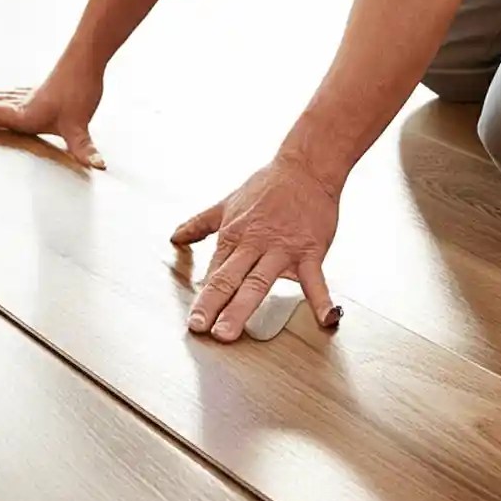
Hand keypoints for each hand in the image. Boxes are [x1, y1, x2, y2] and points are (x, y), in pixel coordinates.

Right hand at [0, 63, 106, 168]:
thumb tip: (98, 166)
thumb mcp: (80, 126)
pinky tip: (0, 96)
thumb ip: (85, 148)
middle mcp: (22, 103)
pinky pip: (9, 94)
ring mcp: (29, 94)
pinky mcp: (38, 89)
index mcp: (24, 114)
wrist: (87, 59)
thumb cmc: (81, 92)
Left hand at [170, 155, 342, 341]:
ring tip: (229, 332)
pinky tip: (325, 320)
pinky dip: (320, 299)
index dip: (203, 298)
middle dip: (212, 304)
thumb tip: (175, 237)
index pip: (215, 272)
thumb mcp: (226, 204)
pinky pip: (314, 279)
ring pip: (258, 282)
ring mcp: (281, 250)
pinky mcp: (310, 251)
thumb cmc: (267, 186)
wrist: (306, 168)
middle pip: (229, 279)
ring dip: (241, 307)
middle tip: (200, 329)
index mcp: (233, 236)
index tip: (193, 322)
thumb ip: (199, 224)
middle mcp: (253, 245)